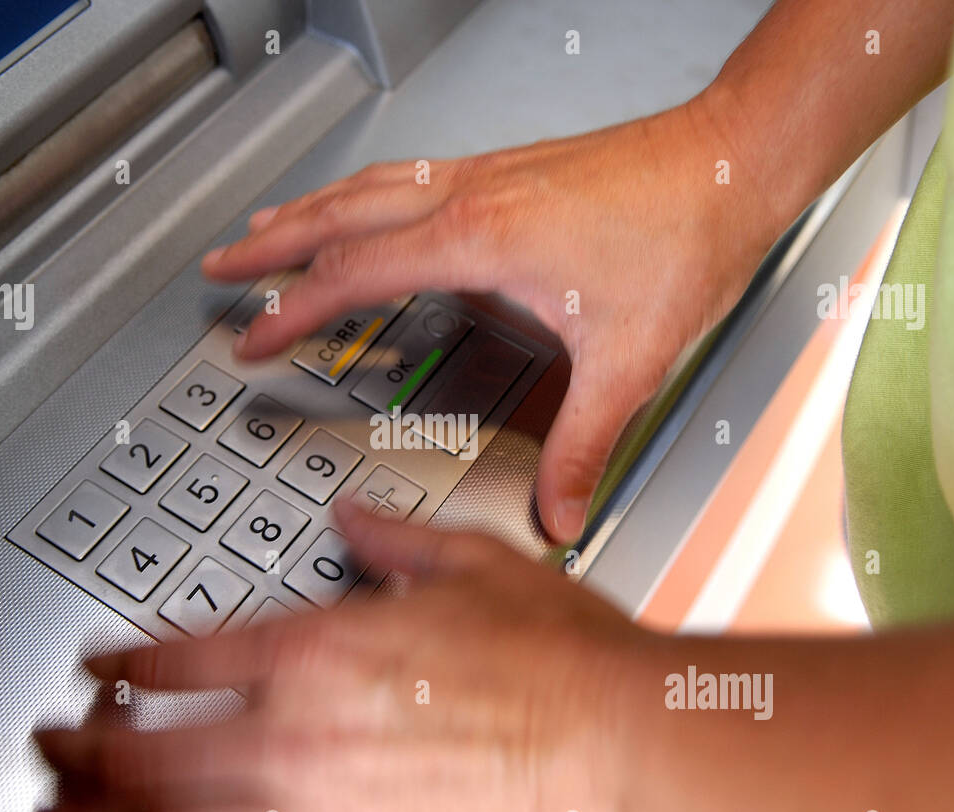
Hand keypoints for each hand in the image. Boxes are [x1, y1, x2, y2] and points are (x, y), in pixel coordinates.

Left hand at [35, 500, 652, 811]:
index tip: (102, 668)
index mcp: (320, 648)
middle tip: (49, 745)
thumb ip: (397, 540)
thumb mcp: (479, 568)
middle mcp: (297, 734)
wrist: (619, 760)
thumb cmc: (565, 673)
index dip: (125, 662)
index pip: (183, 656)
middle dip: (80, 750)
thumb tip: (352, 515)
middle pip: (145, 749)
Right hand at [202, 99, 777, 540]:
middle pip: (339, 217)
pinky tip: (365, 207)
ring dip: (308, 210)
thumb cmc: (688, 233)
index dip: (292, 312)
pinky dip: (361, 195)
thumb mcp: (631, 358)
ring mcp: (485, 176)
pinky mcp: (507, 171)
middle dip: (271, 247)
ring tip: (266, 230)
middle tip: (221, 267)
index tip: (252, 340)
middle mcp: (470, 196)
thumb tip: (559, 510)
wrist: (732, 158)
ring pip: (367, 187)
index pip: (354, 275)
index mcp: (479, 238)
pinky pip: (405, 177)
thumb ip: (583, 444)